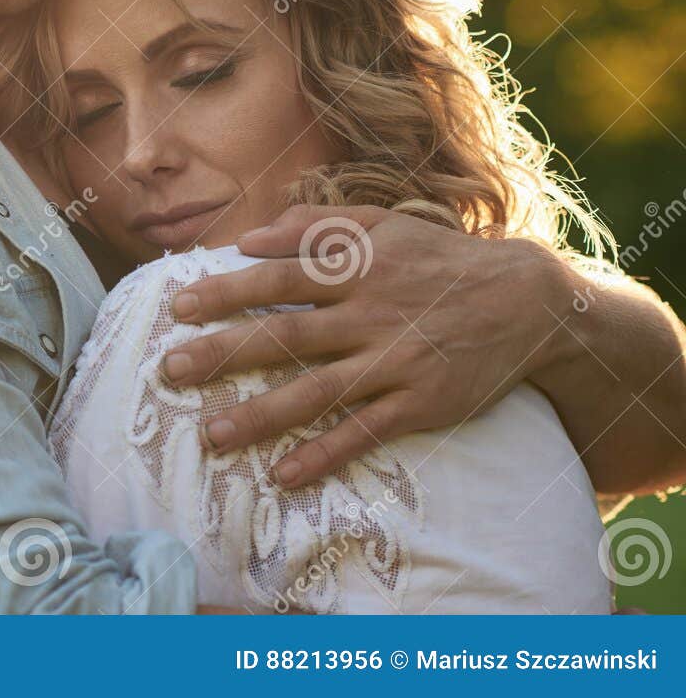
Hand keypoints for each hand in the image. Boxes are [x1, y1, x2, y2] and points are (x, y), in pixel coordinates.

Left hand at [158, 205, 572, 489]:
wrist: (528, 301)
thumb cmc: (437, 258)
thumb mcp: (381, 223)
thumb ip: (314, 225)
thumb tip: (247, 237)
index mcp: (356, 267)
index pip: (277, 278)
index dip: (226, 291)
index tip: (178, 306)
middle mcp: (371, 315)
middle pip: (286, 336)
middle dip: (224, 353)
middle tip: (170, 370)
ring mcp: (396, 362)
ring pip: (318, 392)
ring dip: (261, 416)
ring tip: (211, 436)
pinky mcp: (422, 403)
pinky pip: (366, 432)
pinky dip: (325, 454)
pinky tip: (284, 474)